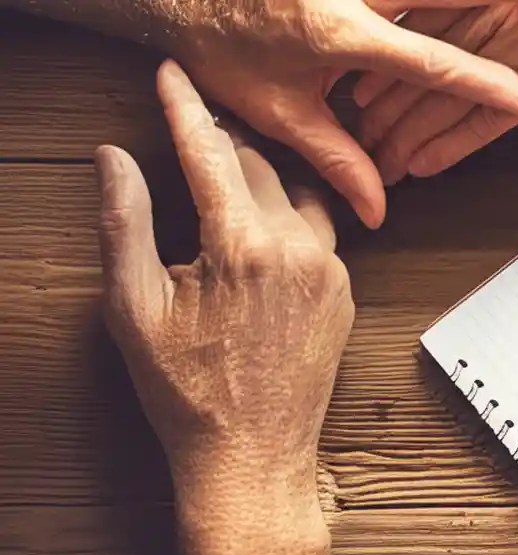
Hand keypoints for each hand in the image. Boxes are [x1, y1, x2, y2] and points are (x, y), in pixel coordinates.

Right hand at [96, 60, 354, 503]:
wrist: (253, 457)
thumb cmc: (189, 393)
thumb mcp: (136, 307)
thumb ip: (124, 223)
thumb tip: (113, 160)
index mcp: (242, 246)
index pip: (211, 150)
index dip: (186, 107)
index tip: (175, 76)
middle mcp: (298, 249)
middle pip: (259, 166)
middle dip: (222, 148)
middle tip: (193, 138)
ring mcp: (330, 273)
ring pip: (298, 195)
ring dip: (263, 184)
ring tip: (226, 195)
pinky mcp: (346, 295)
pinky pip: (320, 236)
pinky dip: (290, 225)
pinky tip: (259, 244)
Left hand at [158, 0, 517, 227]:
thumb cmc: (219, 45)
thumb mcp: (277, 112)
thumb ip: (335, 157)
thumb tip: (375, 207)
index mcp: (341, 34)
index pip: (431, 62)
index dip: (483, 85)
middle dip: (499, 3)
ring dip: (468, 2)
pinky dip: (429, 2)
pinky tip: (461, 10)